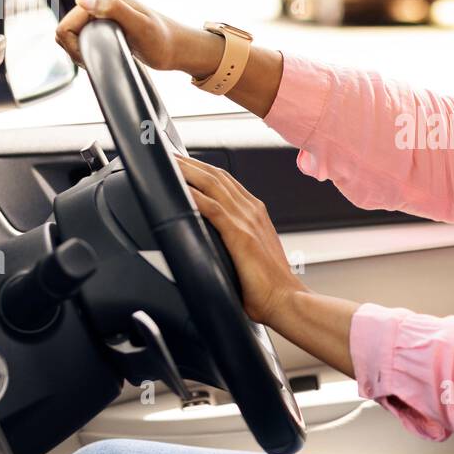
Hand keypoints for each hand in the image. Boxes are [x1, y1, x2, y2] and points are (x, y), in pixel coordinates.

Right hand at [54, 0, 222, 76]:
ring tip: (104, 56)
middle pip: (65, 32)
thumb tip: (82, 0)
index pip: (66, 26)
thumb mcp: (140, 26)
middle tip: (101, 59)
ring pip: (71, 37)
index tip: (97, 57)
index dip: (76, 48)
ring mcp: (98, 11)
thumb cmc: (162, 41)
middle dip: (77, 51)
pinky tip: (103, 55)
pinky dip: (85, 51)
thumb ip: (113, 9)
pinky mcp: (102, 24)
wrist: (177, 48)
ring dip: (80, 52)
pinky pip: (80, 38)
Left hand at [175, 154, 306, 327]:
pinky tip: (178, 188)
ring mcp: (247, 220)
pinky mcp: (240, 236)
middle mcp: (252, 210)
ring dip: (187, 170)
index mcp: (255, 213)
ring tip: (166, 161)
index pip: (225, 180)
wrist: (286, 300)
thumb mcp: (250, 255)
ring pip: (212, 184)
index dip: (202, 168)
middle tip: (166, 154)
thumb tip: (213, 245)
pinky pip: (212, 208)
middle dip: (189, 162)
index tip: (182, 162)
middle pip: (216, 175)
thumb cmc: (268, 287)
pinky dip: (193, 195)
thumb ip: (235, 242)